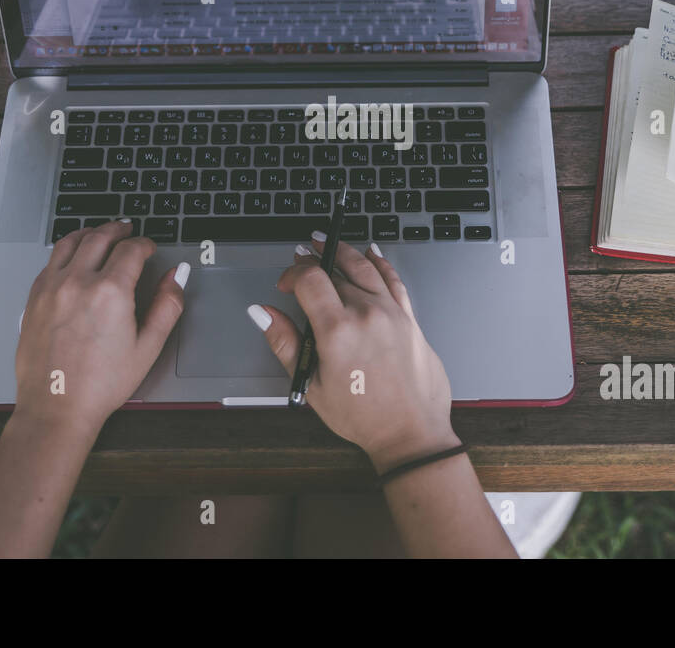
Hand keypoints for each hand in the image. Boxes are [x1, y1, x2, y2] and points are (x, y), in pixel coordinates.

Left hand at [15, 220, 187, 432]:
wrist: (57, 406)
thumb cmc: (101, 384)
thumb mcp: (148, 347)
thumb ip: (166, 306)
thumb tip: (176, 277)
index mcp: (111, 292)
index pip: (131, 250)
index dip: (145, 244)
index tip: (149, 248)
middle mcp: (79, 282)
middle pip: (100, 237)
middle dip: (118, 229)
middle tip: (127, 228)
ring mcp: (52, 288)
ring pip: (71, 242)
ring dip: (90, 232)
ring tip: (100, 233)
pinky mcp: (34, 298)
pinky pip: (50, 261)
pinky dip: (66, 250)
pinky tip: (73, 256)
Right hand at [249, 238, 456, 471]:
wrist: (411, 431)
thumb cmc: (363, 416)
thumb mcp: (311, 385)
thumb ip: (285, 343)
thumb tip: (263, 314)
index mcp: (338, 330)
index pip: (310, 279)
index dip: (292, 274)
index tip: (285, 284)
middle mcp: (366, 314)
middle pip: (335, 271)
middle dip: (314, 261)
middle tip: (303, 255)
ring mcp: (391, 313)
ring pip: (365, 267)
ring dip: (344, 251)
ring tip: (329, 243)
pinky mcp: (410, 319)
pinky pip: (394, 280)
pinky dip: (381, 263)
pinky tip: (373, 253)